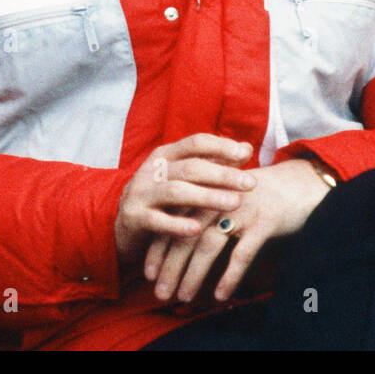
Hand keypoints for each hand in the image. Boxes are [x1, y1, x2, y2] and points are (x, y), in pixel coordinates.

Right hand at [115, 134, 255, 263]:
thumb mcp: (183, 177)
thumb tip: (247, 148)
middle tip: (251, 183)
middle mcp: (152, 170)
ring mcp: (141, 193)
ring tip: (234, 203)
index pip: (195, 143)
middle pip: (191, 167)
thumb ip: (213, 163)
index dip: (221, 146)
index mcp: (165, 155)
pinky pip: (157, 221)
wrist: (123, 225)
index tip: (246, 155)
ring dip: (208, 197)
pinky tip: (198, 230)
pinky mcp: (134, 217)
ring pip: (177, 192)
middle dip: (223, 174)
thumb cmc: (162, 198)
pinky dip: (178, 225)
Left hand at [144, 158, 330, 303]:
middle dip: (170, 267)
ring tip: (183, 298)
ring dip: (193, 275)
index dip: (159, 247)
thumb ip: (203, 209)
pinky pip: (242, 254)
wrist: (301, 182)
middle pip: (186, 235)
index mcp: (207, 189)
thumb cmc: (260, 194)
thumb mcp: (227, 194)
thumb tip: (178, 242)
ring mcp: (242, 209)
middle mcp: (220, 197)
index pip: (173, 220)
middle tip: (160, 293)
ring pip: (208, 246)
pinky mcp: (264, 222)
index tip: (148, 273)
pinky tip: (219, 295)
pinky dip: (229, 277)